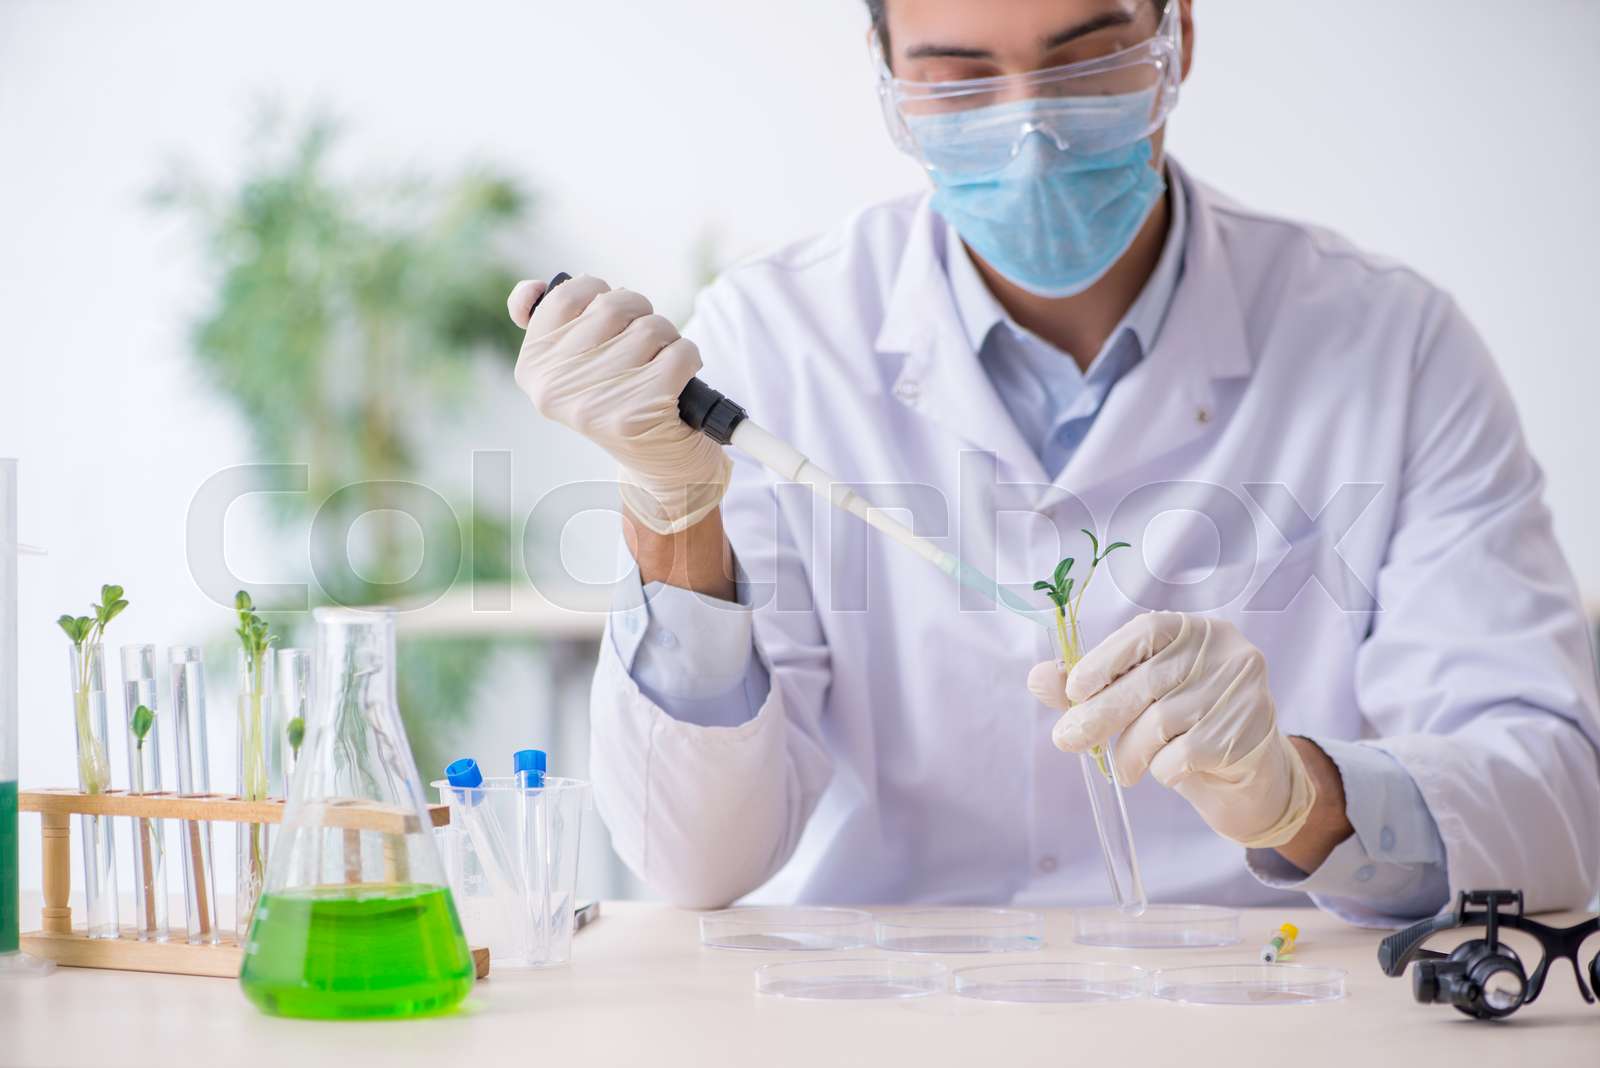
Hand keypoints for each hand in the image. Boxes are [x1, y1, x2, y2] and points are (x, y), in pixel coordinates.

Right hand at [509, 275, 730, 534]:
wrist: (660, 471)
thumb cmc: (622, 402)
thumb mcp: (575, 364)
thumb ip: (553, 322)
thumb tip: (530, 289)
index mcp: (532, 368)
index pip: (565, 294)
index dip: (601, 295)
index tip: (610, 322)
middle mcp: (555, 387)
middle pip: (613, 305)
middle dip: (640, 315)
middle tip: (643, 347)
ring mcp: (594, 403)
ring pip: (650, 328)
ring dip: (668, 339)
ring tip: (659, 368)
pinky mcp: (636, 415)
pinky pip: (679, 353)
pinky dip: (689, 359)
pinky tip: (679, 380)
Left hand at [1026, 612, 1316, 848]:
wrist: (1247, 770)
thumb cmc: (1184, 723)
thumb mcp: (1137, 698)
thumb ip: (1090, 686)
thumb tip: (1036, 679)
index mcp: (1195, 630)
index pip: (1145, 633)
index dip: (1103, 660)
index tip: (1073, 691)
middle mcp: (1225, 652)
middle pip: (1147, 682)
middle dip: (1098, 716)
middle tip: (1066, 740)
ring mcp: (1242, 691)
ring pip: (1161, 723)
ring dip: (1129, 753)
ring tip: (1123, 768)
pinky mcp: (1250, 732)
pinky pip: (1184, 755)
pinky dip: (1162, 770)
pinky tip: (1165, 771)